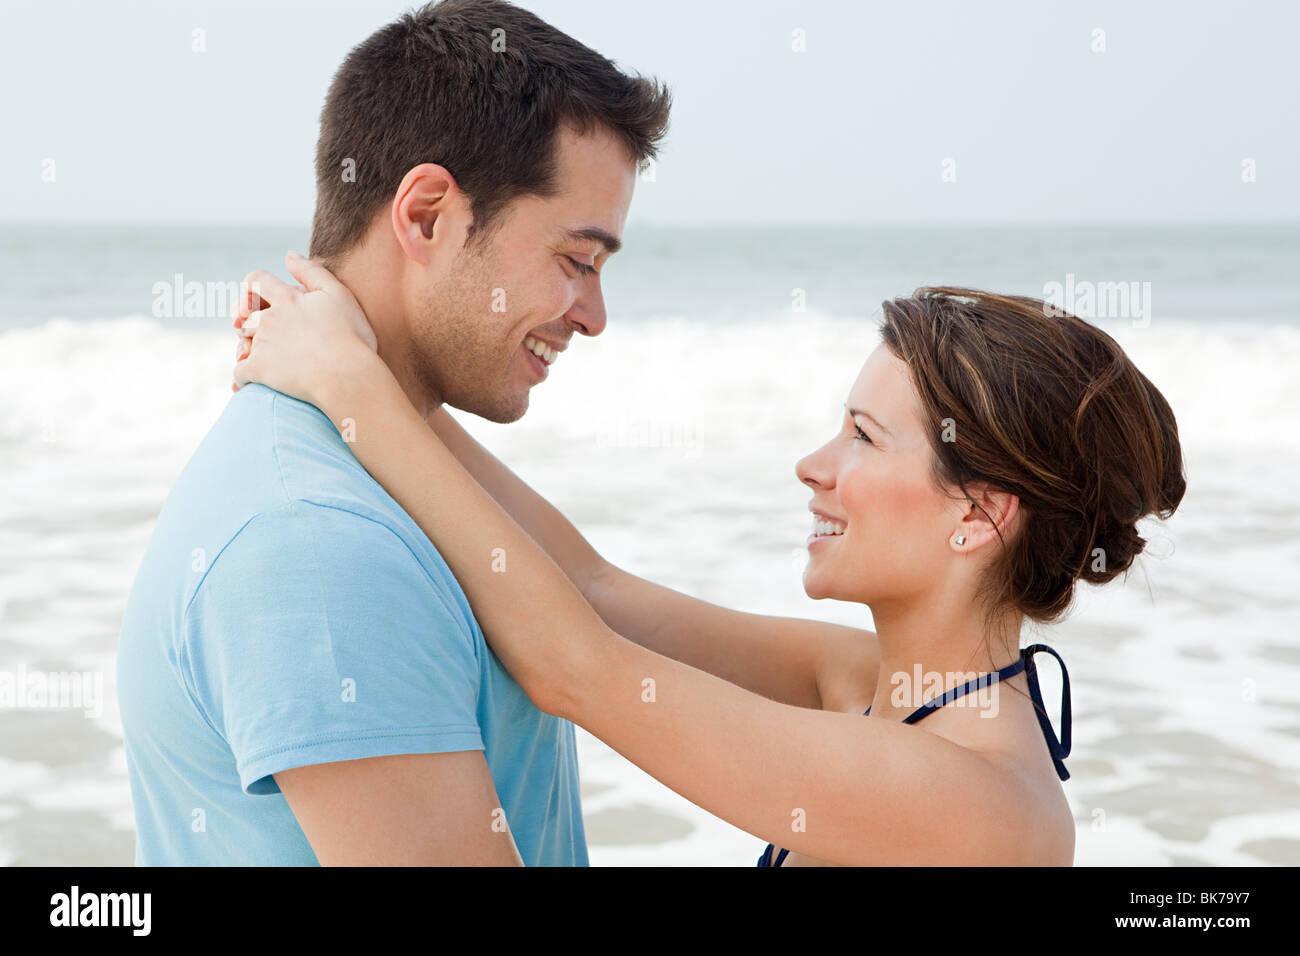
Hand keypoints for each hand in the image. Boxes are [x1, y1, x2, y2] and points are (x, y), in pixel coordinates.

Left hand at [232, 251, 380, 411]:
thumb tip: (289, 254)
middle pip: (245, 313)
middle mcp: (270, 318)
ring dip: (245, 347)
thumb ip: (312, 272)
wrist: (348, 376)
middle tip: (257, 331)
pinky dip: (241, 379)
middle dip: (246, 320)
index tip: (256, 297)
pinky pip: (239, 372)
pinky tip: (248, 385)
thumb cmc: (352, 337)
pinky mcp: (259, 370)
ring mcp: (262, 343)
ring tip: (256, 358)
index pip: (257, 280)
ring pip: (242, 342)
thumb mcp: (339, 295)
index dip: (252, 286)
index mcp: (288, 298)